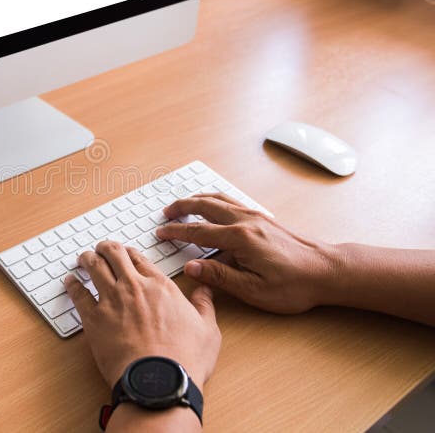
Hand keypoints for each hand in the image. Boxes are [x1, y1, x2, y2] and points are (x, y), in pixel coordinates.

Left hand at [64, 241, 219, 389]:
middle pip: (114, 255)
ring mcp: (111, 301)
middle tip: (101, 248)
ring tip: (84, 257)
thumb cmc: (183, 359)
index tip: (126, 253)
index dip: (131, 253)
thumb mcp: (207, 330)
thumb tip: (205, 291)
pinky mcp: (94, 319)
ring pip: (94, 267)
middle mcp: (134, 287)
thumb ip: (204, 306)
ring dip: (87, 259)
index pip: (140, 259)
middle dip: (106, 248)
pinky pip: (78, 295)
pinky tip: (70, 282)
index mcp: (160, 287)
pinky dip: (72, 285)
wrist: (158, 380)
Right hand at [156, 193, 340, 313]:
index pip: (198, 231)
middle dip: (182, 207)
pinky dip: (215, 199)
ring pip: (219, 199)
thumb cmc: (295, 285)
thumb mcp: (253, 290)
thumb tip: (191, 267)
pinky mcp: (264, 218)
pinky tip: (212, 205)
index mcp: (240, 238)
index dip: (176, 232)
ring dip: (197, 199)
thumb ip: (220, 276)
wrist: (328, 271)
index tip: (160, 233)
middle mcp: (246, 221)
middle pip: (205, 205)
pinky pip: (232, 201)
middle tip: (165, 213)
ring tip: (182, 204)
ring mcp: (256, 216)